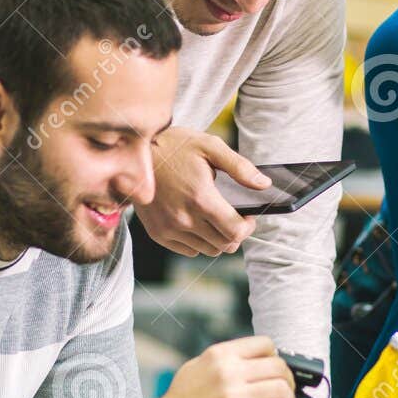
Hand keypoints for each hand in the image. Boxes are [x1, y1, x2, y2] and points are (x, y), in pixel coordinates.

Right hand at [113, 336, 293, 397]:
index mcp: (219, 356)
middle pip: (278, 367)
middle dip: (288, 381)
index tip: (276, 370)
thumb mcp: (195, 370)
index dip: (276, 358)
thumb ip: (222, 363)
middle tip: (285, 392)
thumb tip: (248, 363)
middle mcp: (228, 373)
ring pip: (282, 390)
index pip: (264, 344)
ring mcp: (234, 397)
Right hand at [137, 127, 267, 255]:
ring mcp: (169, 229)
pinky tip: (197, 221)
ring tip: (215, 218)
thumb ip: (240, 167)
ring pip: (208, 250)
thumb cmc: (175, 146)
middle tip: (235, 217)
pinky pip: (189, 250)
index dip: (248, 226)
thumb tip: (264, 185)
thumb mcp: (210, 147)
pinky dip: (199, 241)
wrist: (133, 152)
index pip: (236, 232)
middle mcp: (184, 219)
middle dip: (236, 233)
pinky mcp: (158, 234)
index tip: (248, 216)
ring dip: (218, 238)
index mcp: (201, 198)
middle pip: (225, 245)